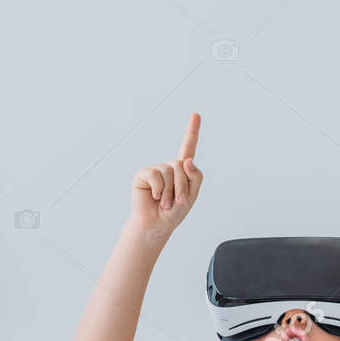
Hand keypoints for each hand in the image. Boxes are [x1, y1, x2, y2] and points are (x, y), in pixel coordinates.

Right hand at [128, 112, 203, 240]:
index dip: (192, 131)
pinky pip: (155, 175)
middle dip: (182, 186)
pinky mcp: (143, 174)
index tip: (196, 115)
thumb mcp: (192, 195)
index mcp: (182, 170)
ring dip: (170, 192)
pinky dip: (158, 189)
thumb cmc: (173, 212)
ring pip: (169, 171)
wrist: (156, 225)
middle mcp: (168, 166)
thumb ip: (195, 177)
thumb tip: (186, 160)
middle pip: (182, 166)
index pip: (188, 148)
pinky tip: (155, 197)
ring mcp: (155, 169)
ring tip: (165, 203)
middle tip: (177, 201)